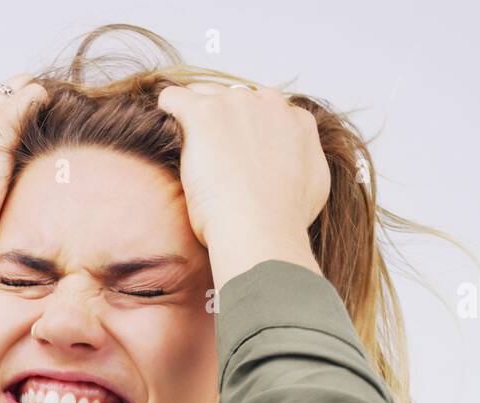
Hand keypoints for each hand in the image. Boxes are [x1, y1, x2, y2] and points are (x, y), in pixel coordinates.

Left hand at [157, 83, 329, 283]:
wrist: (261, 231)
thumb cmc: (282, 222)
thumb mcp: (314, 187)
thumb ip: (304, 161)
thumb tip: (292, 160)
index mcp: (297, 120)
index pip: (266, 112)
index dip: (248, 134)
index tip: (237, 157)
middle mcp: (270, 103)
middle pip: (236, 99)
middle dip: (223, 123)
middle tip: (212, 160)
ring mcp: (236, 104)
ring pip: (204, 94)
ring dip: (195, 119)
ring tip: (189, 154)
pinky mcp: (203, 114)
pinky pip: (173, 98)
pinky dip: (167, 112)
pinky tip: (166, 135)